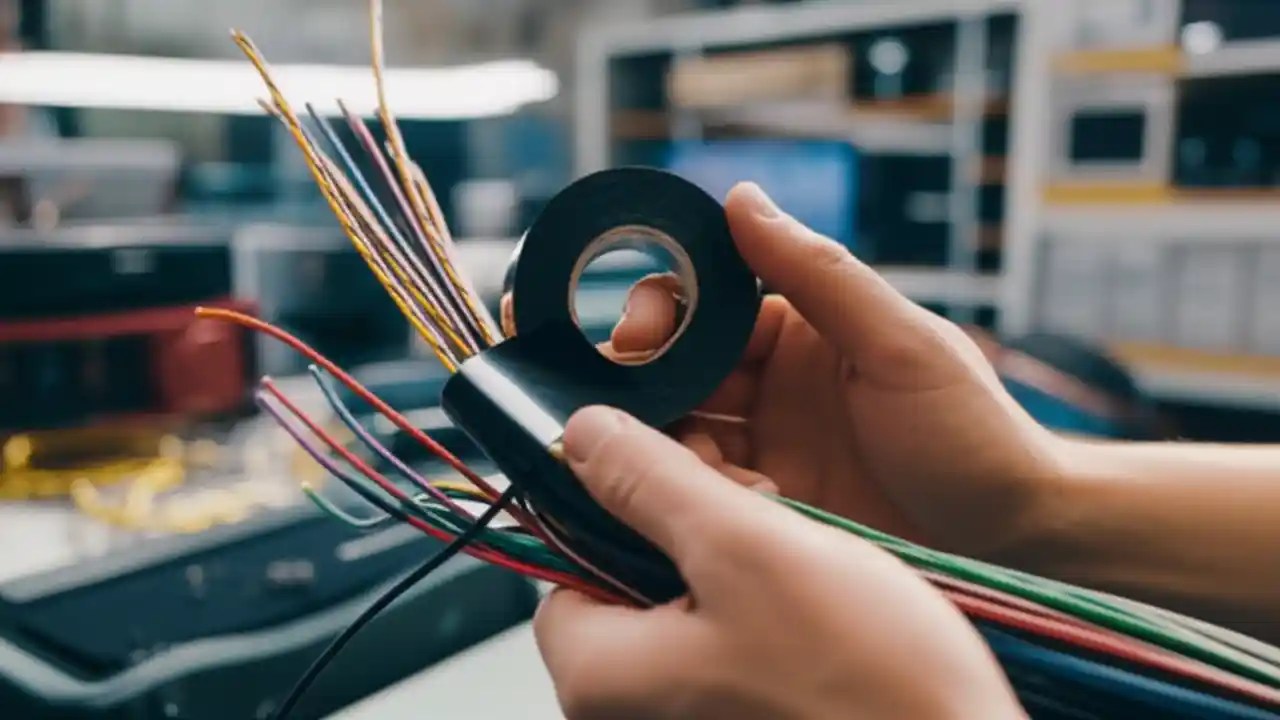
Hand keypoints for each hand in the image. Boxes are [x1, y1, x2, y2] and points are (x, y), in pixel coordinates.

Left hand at [534, 405, 1024, 719]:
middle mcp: (635, 703)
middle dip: (687, 523)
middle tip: (756, 505)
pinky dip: (764, 591)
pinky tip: (817, 583)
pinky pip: (732, 627)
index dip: (612, 498)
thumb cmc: (866, 681)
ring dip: (735, 551)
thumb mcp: (744, 551)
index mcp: (601, 675)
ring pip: (685, 594)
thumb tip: (582, 434)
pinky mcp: (750, 705)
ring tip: (798, 548)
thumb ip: (650, 483)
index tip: (669, 459)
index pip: (560, 560)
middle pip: (625, 572)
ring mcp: (695, 707)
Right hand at [609, 183, 1065, 560]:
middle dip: (653, 384)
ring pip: (681, 431)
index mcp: (801, 328)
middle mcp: (774, 383)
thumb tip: (741, 196)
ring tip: (715, 469)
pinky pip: (708, 491)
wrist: (1017, 540)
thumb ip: (818, 272)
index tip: (639, 333)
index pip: (705, 303)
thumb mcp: (897, 344)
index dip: (663, 313)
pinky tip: (751, 504)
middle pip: (680, 369)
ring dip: (678, 446)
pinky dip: (709, 494)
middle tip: (640, 408)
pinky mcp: (769, 505)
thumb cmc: (974, 430)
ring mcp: (769, 446)